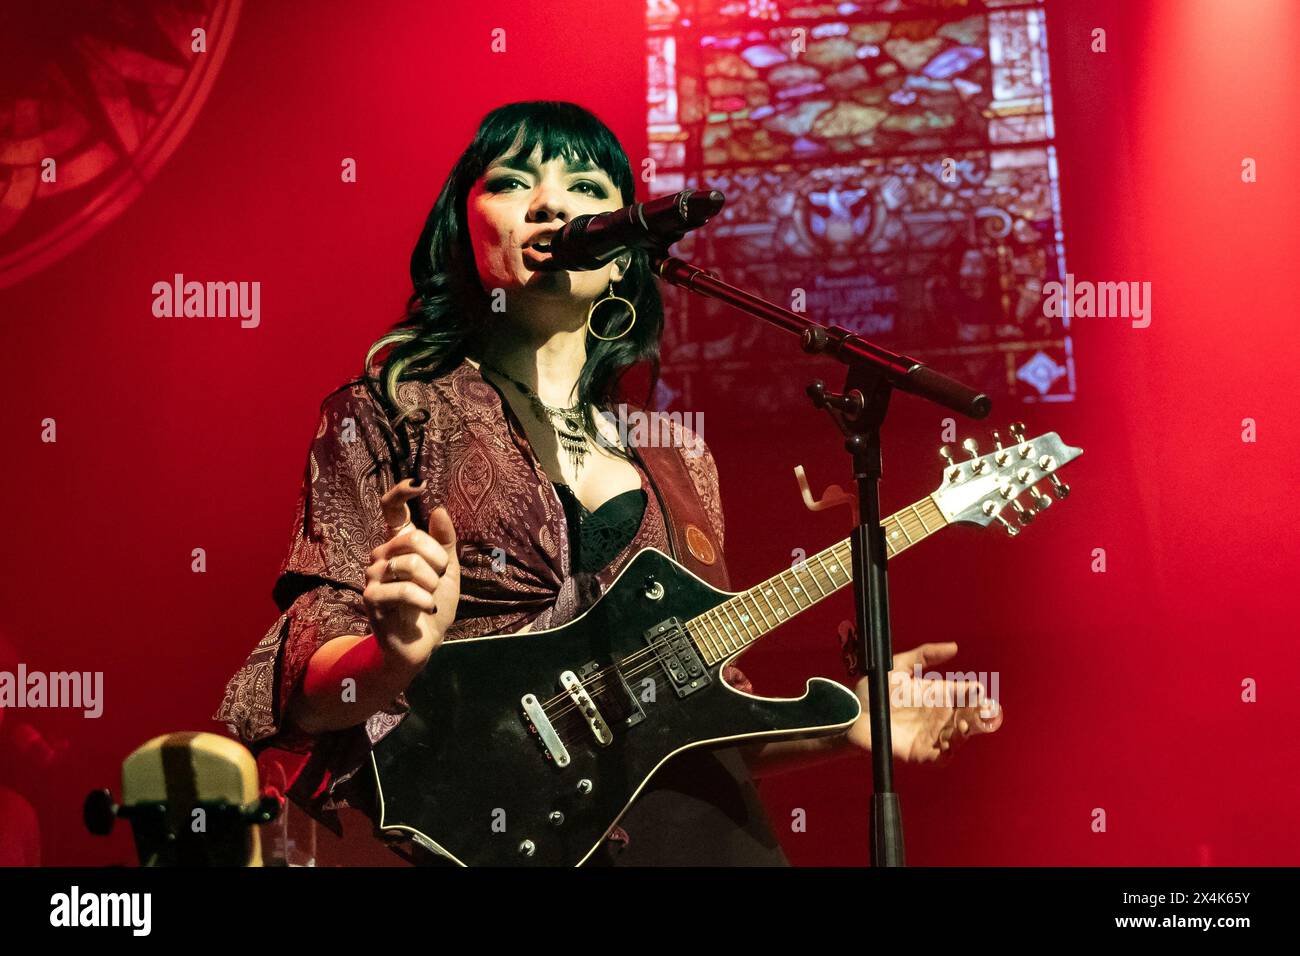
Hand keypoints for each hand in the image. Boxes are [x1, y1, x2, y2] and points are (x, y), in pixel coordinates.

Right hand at [363, 479, 460, 668]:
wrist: (424, 642)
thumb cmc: (433, 603)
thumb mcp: (448, 570)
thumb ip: (444, 541)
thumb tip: (438, 509)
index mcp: (398, 544)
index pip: (391, 509)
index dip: (401, 492)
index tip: (420, 484)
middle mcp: (381, 555)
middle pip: (412, 538)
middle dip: (437, 559)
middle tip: (440, 577)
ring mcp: (373, 576)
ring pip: (409, 564)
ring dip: (432, 582)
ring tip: (431, 596)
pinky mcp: (371, 599)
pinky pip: (403, 589)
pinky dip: (423, 599)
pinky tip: (428, 607)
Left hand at [845, 641, 1002, 764]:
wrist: (853, 714)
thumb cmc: (875, 691)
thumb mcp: (899, 667)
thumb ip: (924, 655)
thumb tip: (954, 647)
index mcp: (937, 695)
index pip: (965, 694)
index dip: (976, 693)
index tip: (978, 690)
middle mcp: (938, 716)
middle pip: (969, 717)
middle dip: (980, 715)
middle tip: (981, 711)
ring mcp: (932, 735)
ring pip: (959, 737)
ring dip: (966, 732)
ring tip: (962, 725)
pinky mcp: (921, 753)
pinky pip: (943, 757)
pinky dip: (951, 751)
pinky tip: (951, 742)